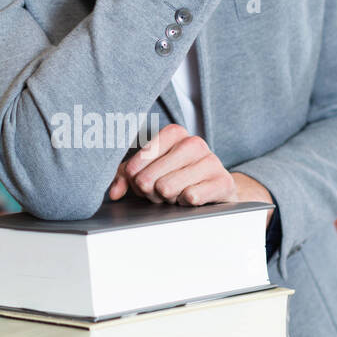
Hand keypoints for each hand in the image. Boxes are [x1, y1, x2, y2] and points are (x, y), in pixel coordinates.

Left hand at [107, 123, 272, 218]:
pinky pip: (190, 196)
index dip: (135, 176)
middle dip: (151, 191)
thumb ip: (126, 176)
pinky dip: (185, 203)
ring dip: (167, 199)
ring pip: (167, 188)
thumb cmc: (177, 177)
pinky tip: (190, 199)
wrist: (215, 189)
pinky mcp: (223, 182)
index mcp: (174, 133)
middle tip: (161, 191)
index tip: (141, 181)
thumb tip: (114, 192)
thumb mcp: (148, 172)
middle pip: (150, 178)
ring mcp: (211, 161)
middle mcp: (193, 142)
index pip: (140, 158)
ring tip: (176, 194)